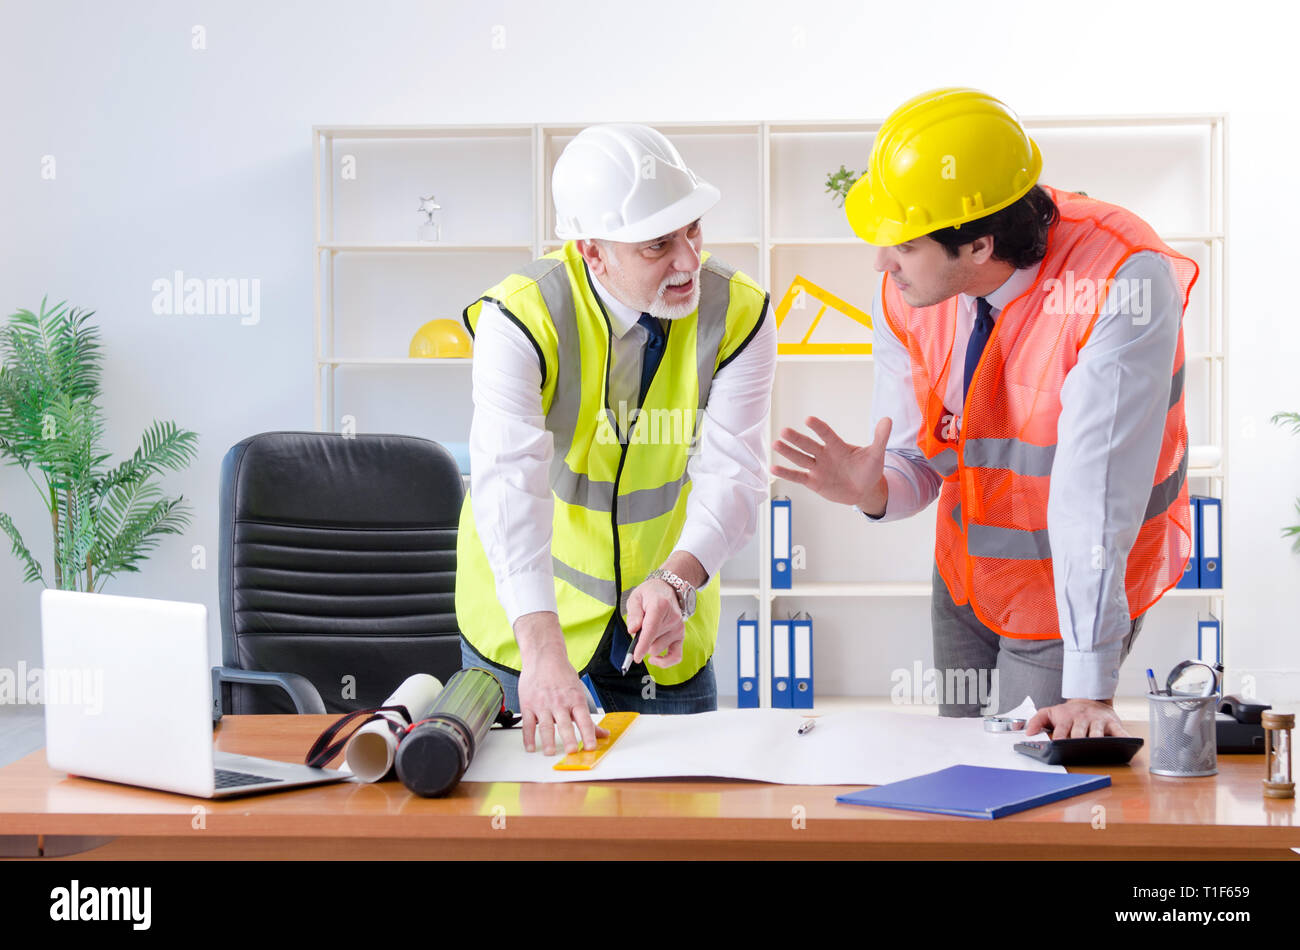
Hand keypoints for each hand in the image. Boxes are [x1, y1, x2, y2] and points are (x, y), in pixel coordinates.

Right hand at [514, 612, 608, 754]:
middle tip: (571, 751)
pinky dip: (528, 737)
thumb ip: (588, 717)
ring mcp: (542, 704)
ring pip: (545, 725)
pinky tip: (530, 747)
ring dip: (547, 740)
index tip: (591, 746)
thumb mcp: (579, 692)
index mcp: (575, 700)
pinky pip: (528, 724)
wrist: (543, 657)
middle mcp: (559, 703)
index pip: (584, 720)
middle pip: (565, 724)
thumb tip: (603, 734)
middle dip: (569, 738)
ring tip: (550, 752)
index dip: (588, 734)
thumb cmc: (562, 675)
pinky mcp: (528, 705)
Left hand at [625, 578, 684, 667]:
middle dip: (640, 640)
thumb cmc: (649, 594)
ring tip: (648, 630)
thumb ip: (633, 613)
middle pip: (652, 642)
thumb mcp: (636, 597)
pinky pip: (676, 656)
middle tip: (639, 627)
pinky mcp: (681, 636)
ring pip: (657, 649)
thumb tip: (633, 630)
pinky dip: (665, 662)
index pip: (651, 629)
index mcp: (660, 606)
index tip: (636, 656)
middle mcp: (672, 618)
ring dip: (649, 645)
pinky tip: (655, 659)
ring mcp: (678, 628)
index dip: (643, 645)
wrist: (668, 589)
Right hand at [772, 416, 892, 513]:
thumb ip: (880, 437)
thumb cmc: (869, 469)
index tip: (809, 419)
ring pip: (800, 459)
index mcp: (837, 446)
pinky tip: (773, 467)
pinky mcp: (813, 482)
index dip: (818, 427)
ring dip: (788, 452)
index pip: (826, 434)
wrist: (864, 490)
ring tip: (776, 444)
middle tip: (784, 431)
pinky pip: (798, 476)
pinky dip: (786, 473)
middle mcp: (824, 454)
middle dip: (797, 439)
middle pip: (808, 445)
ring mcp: (817, 468)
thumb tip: (888, 419)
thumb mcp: (876, 454)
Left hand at [1026, 698, 1129, 738]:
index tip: (1057, 746)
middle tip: (1076, 749)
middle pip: (1080, 732)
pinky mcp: (1112, 723)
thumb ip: (1037, 721)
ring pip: (1097, 732)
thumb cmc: (1069, 712)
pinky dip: (1124, 737)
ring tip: (1096, 747)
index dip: (1060, 738)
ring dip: (1097, 740)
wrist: (1090, 700)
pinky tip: (1127, 743)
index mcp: (1067, 718)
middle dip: (1078, 740)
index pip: (1062, 730)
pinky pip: (1119, 731)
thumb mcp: (1051, 713)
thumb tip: (1028, 733)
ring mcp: (1098, 721)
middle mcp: (1083, 719)